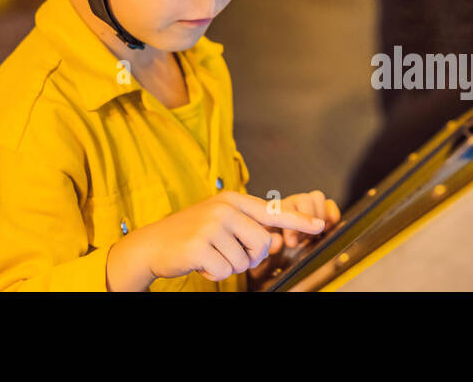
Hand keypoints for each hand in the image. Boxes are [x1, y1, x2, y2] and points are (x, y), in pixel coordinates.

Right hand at [105, 191, 325, 290]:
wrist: (152, 245)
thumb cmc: (190, 234)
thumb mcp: (219, 220)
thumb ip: (246, 226)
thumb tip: (276, 240)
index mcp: (232, 200)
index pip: (272, 211)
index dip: (298, 220)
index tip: (320, 225)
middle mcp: (224, 209)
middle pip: (263, 243)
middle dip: (250, 257)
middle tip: (228, 253)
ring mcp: (211, 226)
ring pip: (244, 260)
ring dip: (229, 266)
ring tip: (210, 255)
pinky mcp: (199, 245)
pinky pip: (225, 270)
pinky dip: (215, 274)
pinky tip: (201, 263)